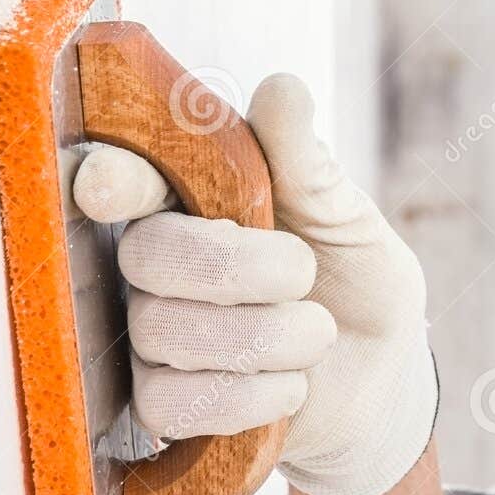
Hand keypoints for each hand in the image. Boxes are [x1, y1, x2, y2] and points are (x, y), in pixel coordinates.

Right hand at [72, 74, 437, 494]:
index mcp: (195, 200)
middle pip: (146, 255)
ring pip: (162, 331)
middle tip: (302, 273)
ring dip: (265, 337)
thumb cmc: (359, 284)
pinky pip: (170, 402)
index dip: (111, 180)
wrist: (382, 379)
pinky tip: (293, 386)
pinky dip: (249, 396)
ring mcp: (152, 333)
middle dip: (234, 269)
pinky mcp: (163, 405)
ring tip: (318, 334)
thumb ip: (309, 167)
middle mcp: (159, 262)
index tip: (112, 188)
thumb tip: (282, 89)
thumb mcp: (351, 222)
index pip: (126, 178)